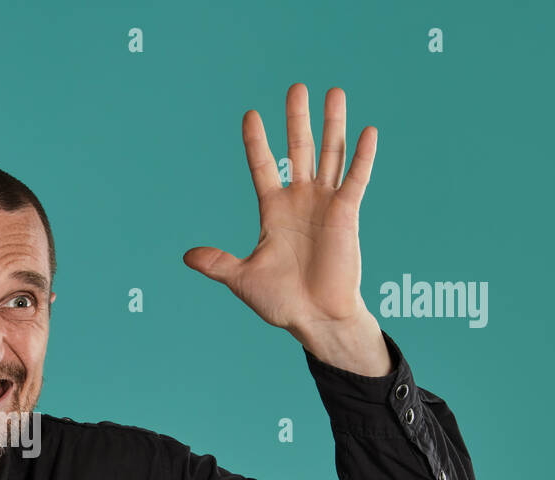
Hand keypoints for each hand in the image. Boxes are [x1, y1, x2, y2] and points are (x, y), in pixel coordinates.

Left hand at [183, 84, 376, 335]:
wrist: (316, 318)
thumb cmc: (282, 302)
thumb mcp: (243, 279)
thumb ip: (218, 263)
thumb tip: (188, 257)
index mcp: (273, 211)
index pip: (263, 166)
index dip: (257, 142)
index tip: (251, 115)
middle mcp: (300, 201)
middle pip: (299, 149)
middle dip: (296, 119)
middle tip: (296, 86)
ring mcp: (325, 205)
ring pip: (330, 155)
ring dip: (332, 125)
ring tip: (333, 92)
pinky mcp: (347, 215)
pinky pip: (356, 180)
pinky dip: (362, 156)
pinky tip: (367, 130)